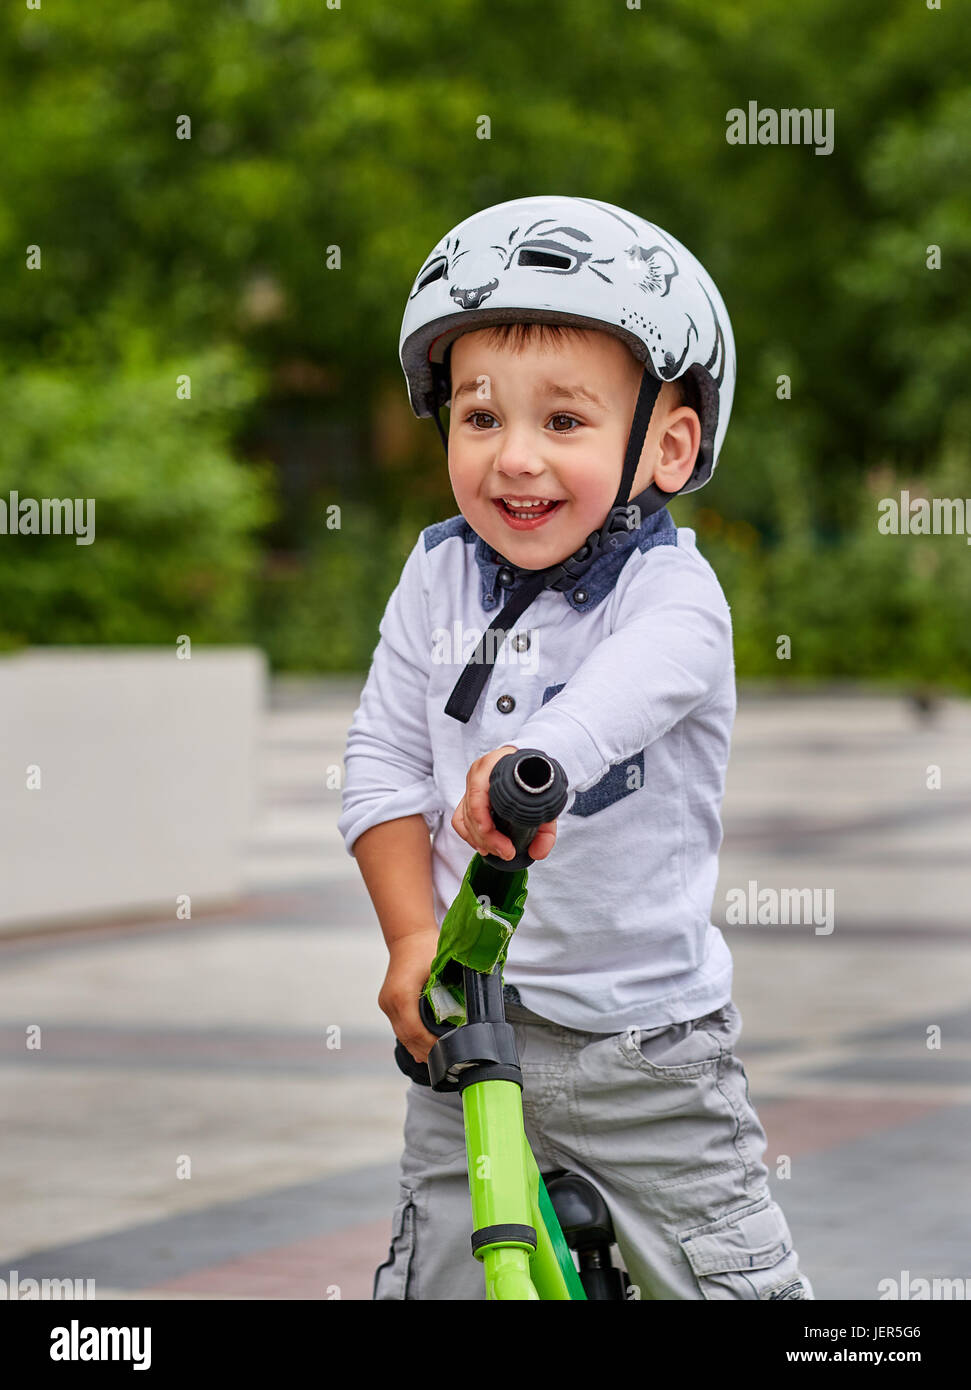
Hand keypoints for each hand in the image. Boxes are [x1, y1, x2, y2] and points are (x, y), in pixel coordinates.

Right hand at [378, 929, 441, 1064]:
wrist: (408, 936)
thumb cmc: (428, 947)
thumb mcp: (443, 967)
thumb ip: (452, 990)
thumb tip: (469, 1015)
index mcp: (402, 994)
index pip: (415, 1031)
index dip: (432, 1045)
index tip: (450, 1051)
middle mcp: (389, 1001)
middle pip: (407, 1038)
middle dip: (427, 1052)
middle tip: (449, 1061)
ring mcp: (386, 1004)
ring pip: (402, 1036)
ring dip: (419, 1049)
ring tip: (440, 1059)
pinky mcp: (387, 1004)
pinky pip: (400, 1028)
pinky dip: (413, 1040)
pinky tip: (426, 1049)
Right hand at [451, 745, 557, 862]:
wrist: (529, 768)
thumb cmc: (535, 779)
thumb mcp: (547, 800)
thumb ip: (546, 830)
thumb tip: (537, 853)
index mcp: (496, 764)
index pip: (479, 791)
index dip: (483, 818)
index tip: (498, 837)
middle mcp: (479, 773)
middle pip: (472, 810)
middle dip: (487, 838)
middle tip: (506, 851)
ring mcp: (471, 785)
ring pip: (464, 818)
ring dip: (479, 840)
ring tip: (498, 851)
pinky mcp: (468, 798)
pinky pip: (460, 820)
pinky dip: (469, 836)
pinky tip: (483, 847)